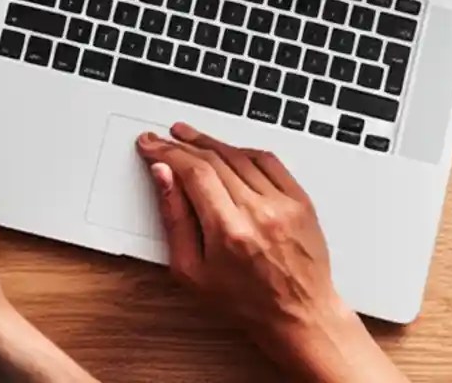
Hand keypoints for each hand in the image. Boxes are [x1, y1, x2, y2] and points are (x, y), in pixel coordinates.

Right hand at [137, 123, 406, 382]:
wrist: (299, 314)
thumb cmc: (245, 301)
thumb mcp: (191, 271)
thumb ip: (174, 219)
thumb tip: (163, 176)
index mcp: (229, 231)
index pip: (193, 172)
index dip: (167, 152)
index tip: (151, 145)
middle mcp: (259, 212)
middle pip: (214, 159)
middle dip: (183, 144)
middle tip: (164, 138)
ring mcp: (283, 204)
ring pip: (240, 155)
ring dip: (210, 142)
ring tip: (189, 136)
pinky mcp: (300, 200)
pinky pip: (269, 161)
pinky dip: (244, 150)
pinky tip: (228, 149)